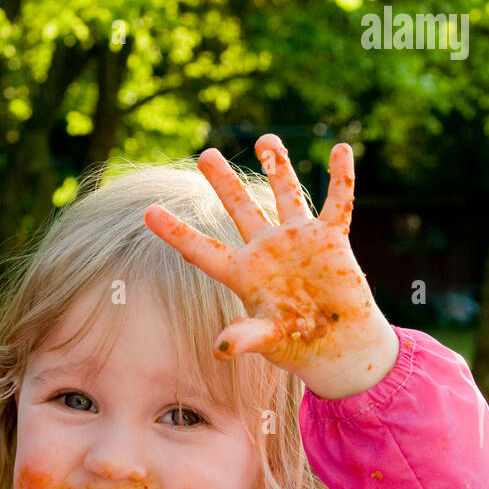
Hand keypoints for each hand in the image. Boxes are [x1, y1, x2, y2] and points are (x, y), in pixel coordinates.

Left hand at [143, 134, 398, 396]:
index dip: (176, 231)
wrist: (338, 346)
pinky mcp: (330, 240)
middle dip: (224, 182)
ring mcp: (298, 241)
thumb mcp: (269, 341)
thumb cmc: (298, 344)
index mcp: (243, 274)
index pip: (202, 249)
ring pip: (285, 195)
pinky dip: (340, 177)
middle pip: (240, 209)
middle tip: (205, 155)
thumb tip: (220, 349)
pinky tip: (340, 149)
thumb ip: (246, 337)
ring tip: (265, 139)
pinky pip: (337, 202)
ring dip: (278, 166)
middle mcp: (267, 251)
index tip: (148, 211)